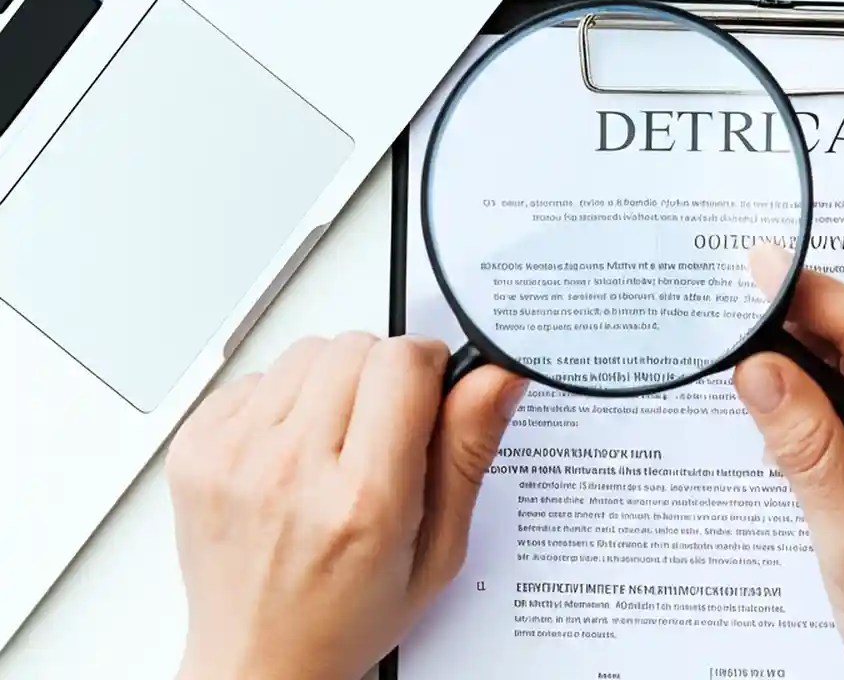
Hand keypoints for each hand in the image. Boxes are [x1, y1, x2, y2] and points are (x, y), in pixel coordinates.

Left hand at [165, 333, 526, 679]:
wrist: (259, 658)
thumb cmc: (347, 614)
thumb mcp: (438, 548)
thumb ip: (468, 451)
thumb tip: (494, 377)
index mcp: (364, 499)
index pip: (402, 362)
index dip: (428, 367)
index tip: (429, 395)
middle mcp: (292, 470)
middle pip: (356, 346)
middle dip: (383, 375)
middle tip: (383, 433)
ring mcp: (234, 455)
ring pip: (307, 351)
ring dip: (332, 383)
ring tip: (335, 445)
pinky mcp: (196, 446)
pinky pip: (258, 375)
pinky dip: (283, 401)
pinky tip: (293, 453)